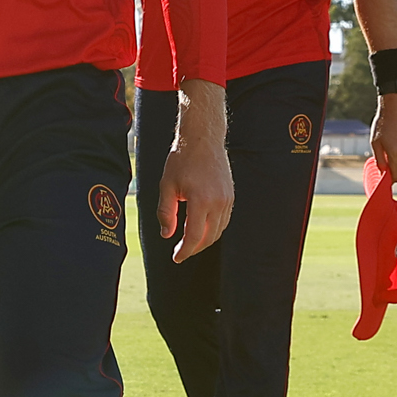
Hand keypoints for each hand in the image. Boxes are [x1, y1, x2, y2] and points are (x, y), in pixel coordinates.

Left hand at [159, 79, 231, 262]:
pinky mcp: (230, 195)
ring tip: (188, 241)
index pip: (194, 236)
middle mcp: (218, 202)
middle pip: (208, 237)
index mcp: (200, 200)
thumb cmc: (181, 159)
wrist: (203, 138)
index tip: (176, 258)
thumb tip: (167, 235)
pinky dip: (212, 228)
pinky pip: (223, 220)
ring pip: (218, 230)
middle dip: (194, 248)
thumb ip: (165, 212)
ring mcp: (227, 199)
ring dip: (204, 239)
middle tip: (180, 252)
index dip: (185, 251)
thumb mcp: (167, 185)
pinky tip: (200, 227)